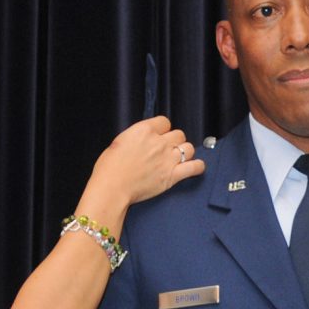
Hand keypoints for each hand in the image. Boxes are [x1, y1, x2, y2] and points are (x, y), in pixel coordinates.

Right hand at [86, 116, 205, 207]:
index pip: (164, 122)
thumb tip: (145, 139)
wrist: (112, 187)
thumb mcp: (120, 141)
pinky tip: (196, 167)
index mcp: (144, 130)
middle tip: (167, 149)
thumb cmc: (110, 167)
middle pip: (178, 134)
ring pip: (189, 148)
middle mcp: (159, 142)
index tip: (159, 136)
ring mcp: (168, 159)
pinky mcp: (172, 176)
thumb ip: (137, 137)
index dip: (163, 130)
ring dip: (185, 152)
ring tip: (179, 158)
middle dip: (174, 141)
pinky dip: (198, 167)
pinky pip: (194, 167)